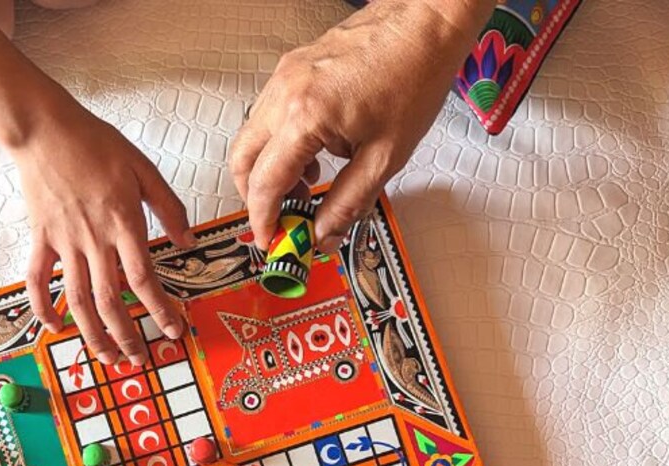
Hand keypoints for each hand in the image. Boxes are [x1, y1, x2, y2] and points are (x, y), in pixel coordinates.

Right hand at [15, 91, 195, 366]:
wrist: (44, 128)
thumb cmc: (95, 143)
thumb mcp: (143, 168)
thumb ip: (169, 207)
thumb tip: (188, 242)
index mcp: (122, 223)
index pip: (144, 279)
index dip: (160, 310)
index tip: (173, 330)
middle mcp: (94, 240)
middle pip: (111, 301)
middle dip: (127, 335)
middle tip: (140, 357)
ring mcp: (64, 243)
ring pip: (78, 301)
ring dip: (92, 334)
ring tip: (107, 357)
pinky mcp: (41, 239)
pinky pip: (38, 281)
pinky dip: (43, 308)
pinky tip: (56, 328)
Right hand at [230, 0, 493, 252]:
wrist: (426, 22)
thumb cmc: (413, 76)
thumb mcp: (384, 157)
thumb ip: (347, 203)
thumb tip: (324, 236)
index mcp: (305, 116)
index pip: (264, 184)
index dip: (262, 220)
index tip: (269, 240)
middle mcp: (285, 92)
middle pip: (242, 160)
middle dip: (254, 197)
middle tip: (280, 219)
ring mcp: (285, 75)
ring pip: (252, 136)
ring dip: (268, 170)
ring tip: (305, 187)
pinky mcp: (293, 67)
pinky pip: (267, 114)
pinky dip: (277, 143)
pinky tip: (311, 154)